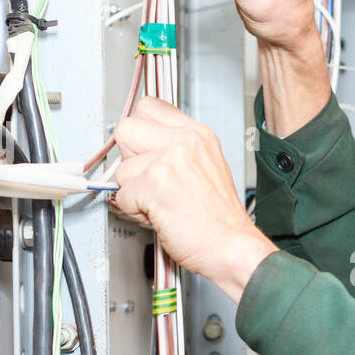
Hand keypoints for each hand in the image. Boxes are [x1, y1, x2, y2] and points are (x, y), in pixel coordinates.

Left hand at [112, 97, 277, 302]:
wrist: (233, 247)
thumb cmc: (219, 220)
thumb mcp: (207, 167)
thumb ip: (175, 150)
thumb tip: (140, 149)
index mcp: (198, 134)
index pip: (148, 107)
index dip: (140, 132)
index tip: (143, 150)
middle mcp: (185, 141)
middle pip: (126, 128)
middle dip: (129, 158)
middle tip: (150, 180)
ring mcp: (170, 159)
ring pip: (121, 167)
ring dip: (132, 190)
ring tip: (159, 203)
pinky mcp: (156, 183)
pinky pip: (122, 194)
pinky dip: (134, 211)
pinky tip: (159, 215)